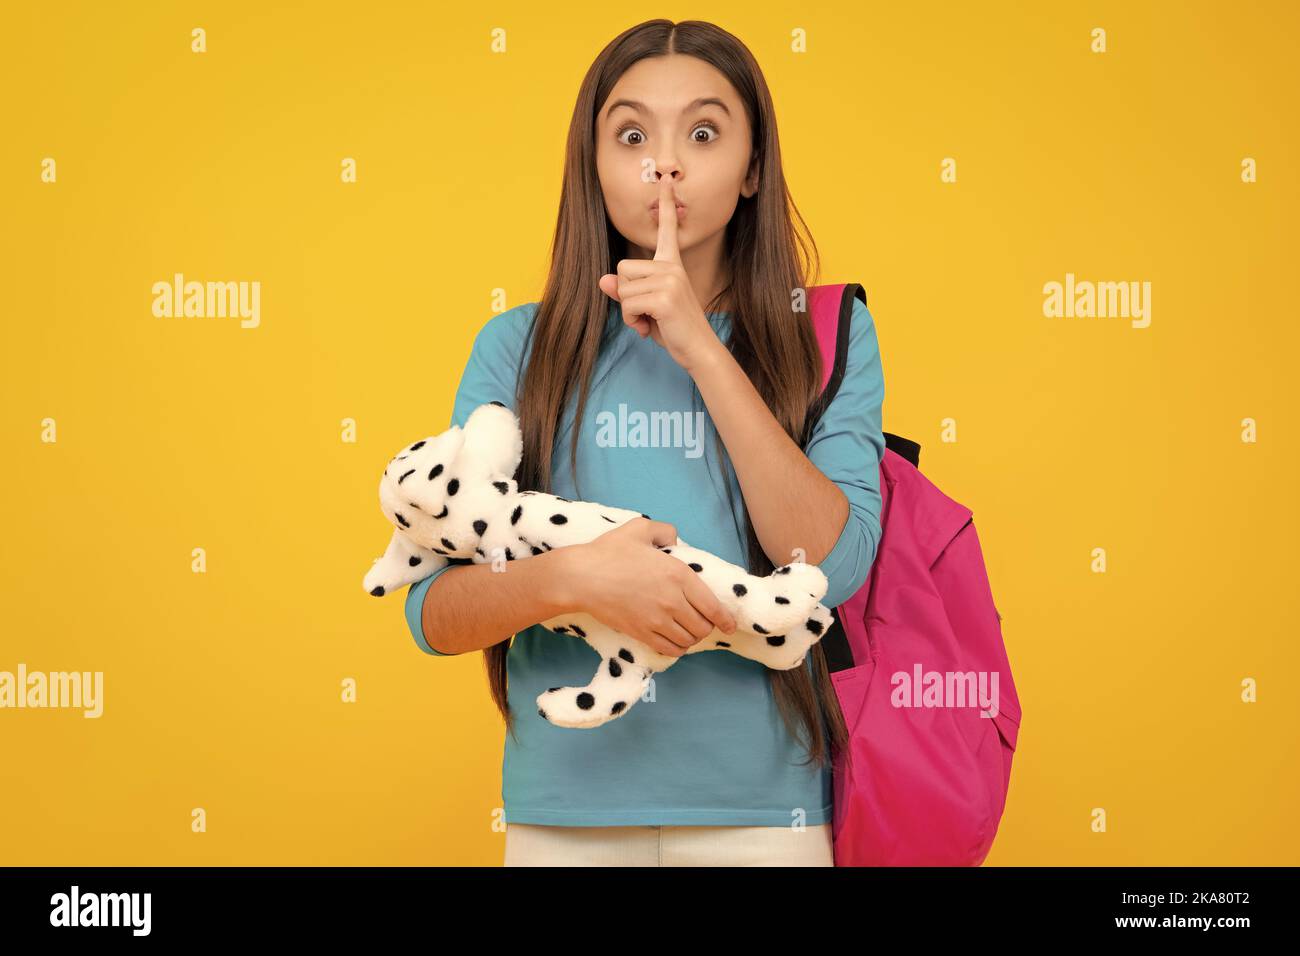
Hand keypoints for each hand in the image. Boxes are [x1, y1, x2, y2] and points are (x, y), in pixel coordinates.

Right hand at [557, 517, 736, 657]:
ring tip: (688, 631)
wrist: (581, 577)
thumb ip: (664, 531)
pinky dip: (678, 648)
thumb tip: (675, 540)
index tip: (730, 624)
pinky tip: (676, 641)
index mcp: (678, 574)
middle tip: (702, 622)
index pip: (712, 605)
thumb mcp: (640, 528)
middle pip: (703, 626)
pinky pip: (670, 649)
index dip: (725, 619)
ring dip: (692, 637)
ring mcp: (657, 620)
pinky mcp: (642, 633)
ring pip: (689, 640)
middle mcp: (673, 601)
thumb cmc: (609, 551)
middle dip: (707, 626)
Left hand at [598, 175, 723, 373]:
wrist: (699, 349)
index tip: (666, 179)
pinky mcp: (664, 296)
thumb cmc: (674, 329)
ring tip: (649, 320)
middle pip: (623, 268)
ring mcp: (669, 280)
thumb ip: (626, 291)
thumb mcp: (646, 307)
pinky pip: (628, 303)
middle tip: (646, 312)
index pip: (667, 229)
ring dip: (629, 311)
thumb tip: (604, 279)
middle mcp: (672, 267)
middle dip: (626, 295)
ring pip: (623, 287)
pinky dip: (632, 320)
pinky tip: (649, 327)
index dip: (666, 204)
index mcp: (671, 264)